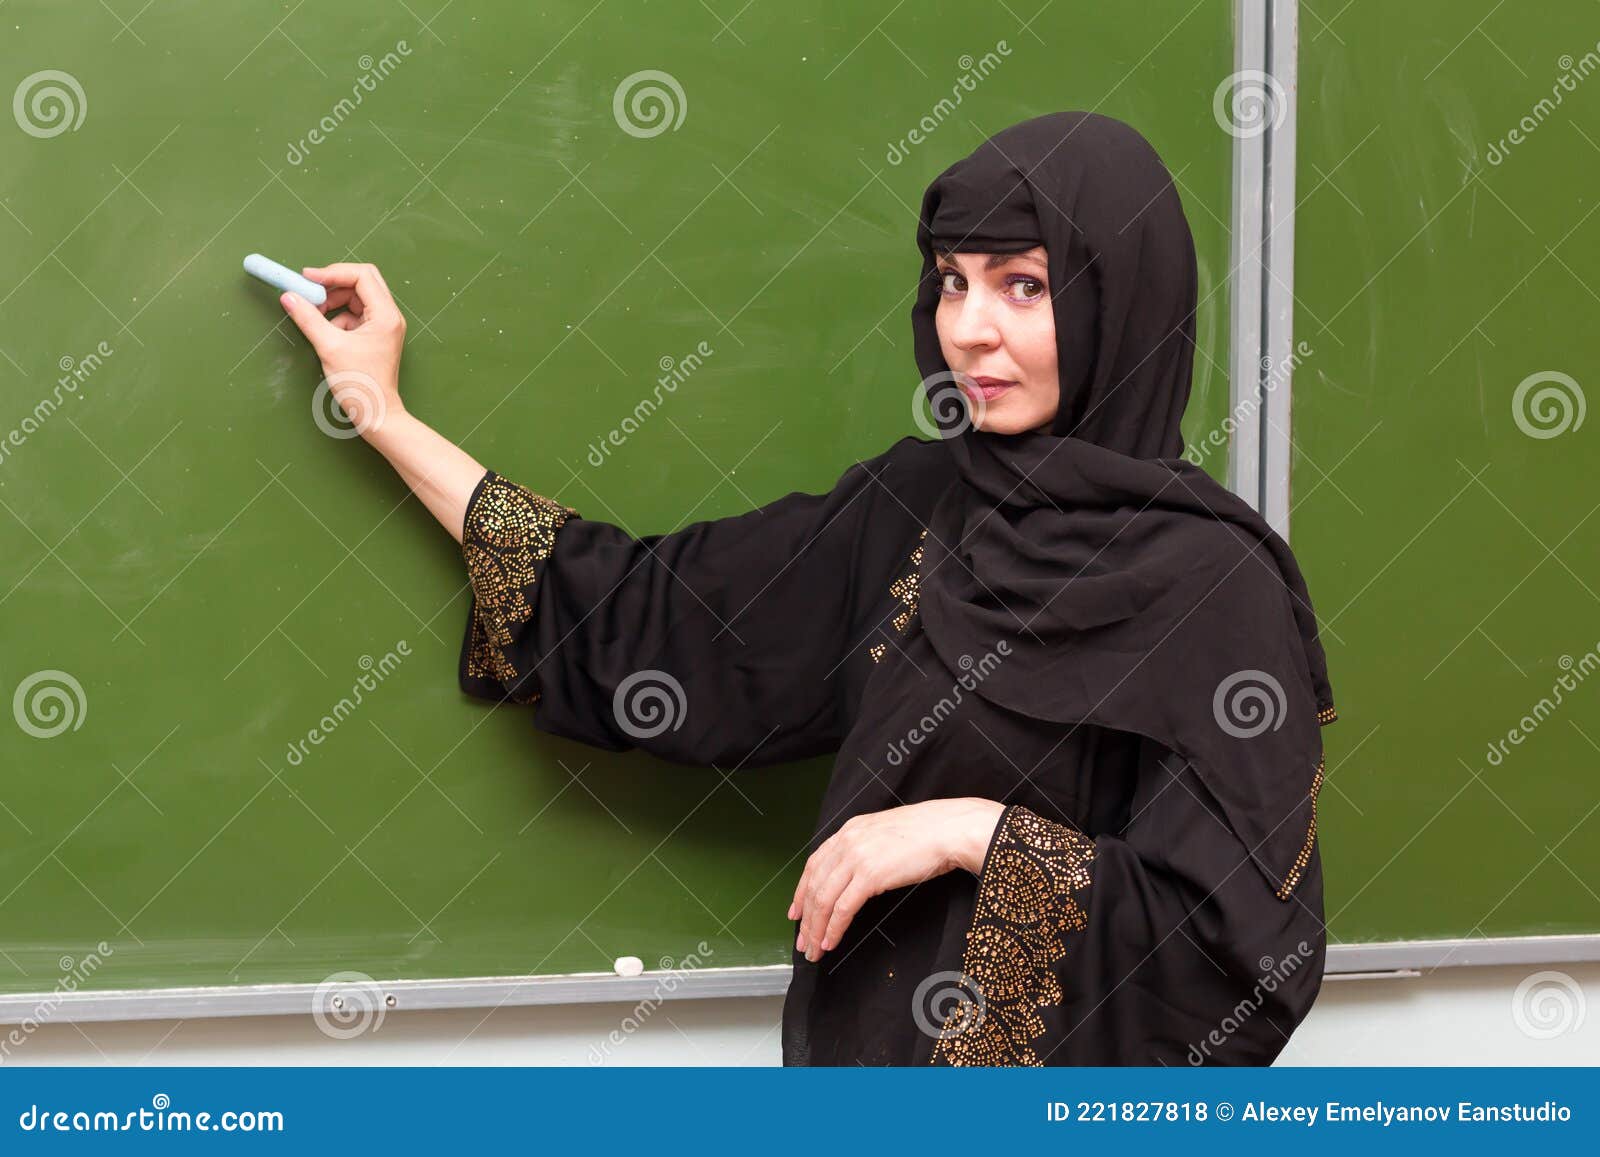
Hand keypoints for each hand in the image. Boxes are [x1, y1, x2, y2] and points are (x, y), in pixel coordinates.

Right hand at [280, 261, 407, 439]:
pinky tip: (326, 333)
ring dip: (332, 303)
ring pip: (355, 299)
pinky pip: (354, 316)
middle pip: (361, 282)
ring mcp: (383, 326)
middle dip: (333, 284)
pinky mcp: (374, 336)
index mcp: (386, 315)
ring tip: (314, 316)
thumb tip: (289, 296)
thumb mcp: (329, 347)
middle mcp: (389, 316)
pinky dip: (336, 318)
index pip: (362, 275)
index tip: (307, 278)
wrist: (376, 414)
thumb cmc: (361, 384)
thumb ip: (308, 318)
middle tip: (309, 292)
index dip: (333, 272)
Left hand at [787, 797, 1005, 962]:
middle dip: (805, 918)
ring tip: (814, 949)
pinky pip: (842, 908)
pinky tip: (831, 941)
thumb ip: (864, 849)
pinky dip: (833, 928)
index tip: (796, 912)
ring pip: (823, 899)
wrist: (947, 830)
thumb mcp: (884, 834)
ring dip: (816, 928)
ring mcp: (856, 858)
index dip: (801, 892)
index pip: (814, 865)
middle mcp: (847, 842)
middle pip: (814, 885)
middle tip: (802, 941)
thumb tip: (854, 874)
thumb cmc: (925, 834)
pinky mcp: (869, 875)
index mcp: (849, 831)